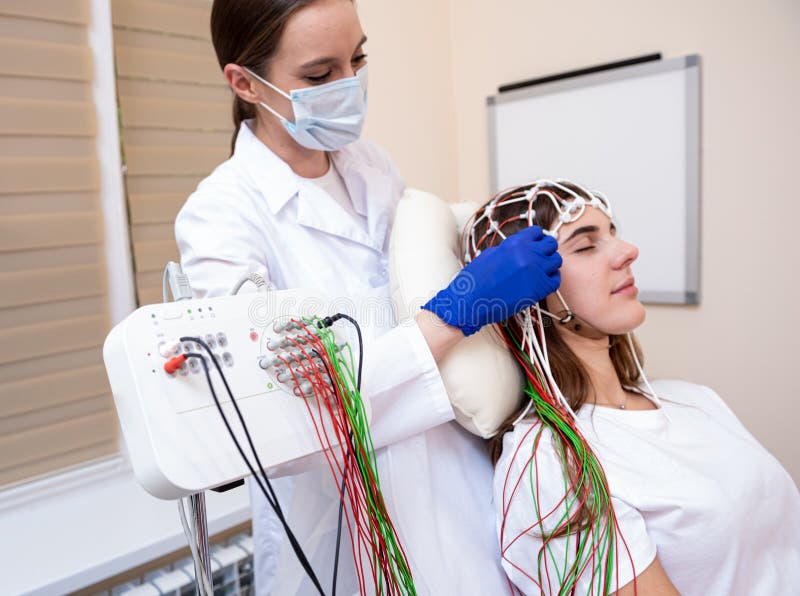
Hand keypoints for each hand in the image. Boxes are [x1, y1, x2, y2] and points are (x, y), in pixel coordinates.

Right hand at [422, 226, 560, 335]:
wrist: (471, 301)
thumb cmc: (476, 279)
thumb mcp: (490, 254)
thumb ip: (509, 248)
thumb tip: (520, 248)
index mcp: (515, 243)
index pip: (538, 232)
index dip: (537, 238)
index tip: (535, 244)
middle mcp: (528, 254)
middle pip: (551, 244)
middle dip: (546, 249)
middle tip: (540, 257)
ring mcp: (535, 271)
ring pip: (557, 261)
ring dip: (550, 264)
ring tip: (541, 270)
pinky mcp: (538, 289)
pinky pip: (556, 280)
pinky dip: (551, 279)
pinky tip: (542, 281)